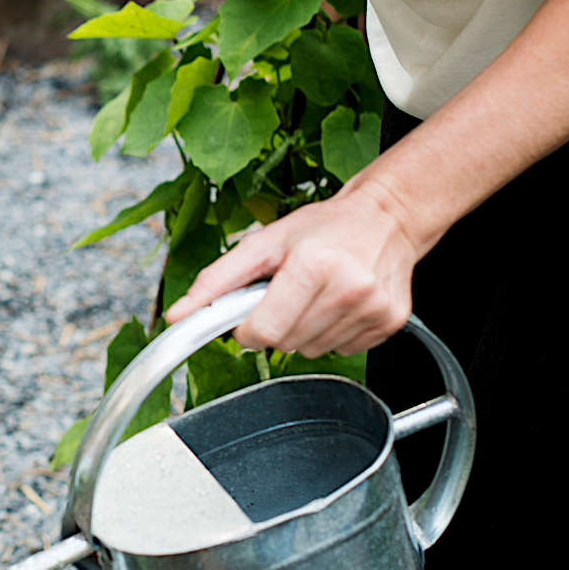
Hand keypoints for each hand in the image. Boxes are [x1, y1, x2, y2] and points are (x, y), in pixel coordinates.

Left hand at [162, 180, 427, 355]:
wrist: (387, 218)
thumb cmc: (323, 227)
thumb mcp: (263, 243)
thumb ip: (217, 281)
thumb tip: (178, 315)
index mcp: (314, 266)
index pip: (264, 331)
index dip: (248, 328)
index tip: (250, 313)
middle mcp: (349, 289)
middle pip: (287, 344)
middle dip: (275, 327)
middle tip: (286, 295)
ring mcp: (373, 310)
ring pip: (313, 352)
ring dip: (302, 332)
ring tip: (313, 296)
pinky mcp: (390, 323)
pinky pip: (341, 350)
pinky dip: (330, 334)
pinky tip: (336, 305)